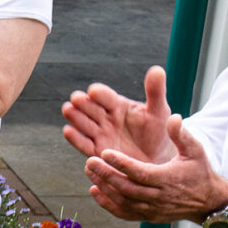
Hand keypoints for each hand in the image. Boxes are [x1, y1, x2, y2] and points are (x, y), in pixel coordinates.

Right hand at [62, 65, 177, 165]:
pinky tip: (68, 130)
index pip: (105, 96)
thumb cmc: (158, 132)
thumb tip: (158, 69)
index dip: (99, 93)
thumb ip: (155, 92)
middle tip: (76, 99)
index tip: (94, 91)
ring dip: (75, 116)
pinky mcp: (97, 151)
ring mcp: (100, 134)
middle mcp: (105, 117)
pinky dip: (75, 138)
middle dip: (82, 103)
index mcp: (117, 105)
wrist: (157, 158)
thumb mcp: (159, 111)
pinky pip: (83, 144)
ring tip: (68, 109)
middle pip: (89, 108)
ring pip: (83, 123)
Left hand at [85, 114, 227, 223]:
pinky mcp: (148, 217)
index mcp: (167, 179)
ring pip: (123, 201)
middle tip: (90, 161)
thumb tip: (173, 117)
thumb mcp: (196, 151)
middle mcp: (158, 197)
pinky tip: (95, 191)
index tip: (104, 153)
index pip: (140, 172)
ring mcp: (152, 209)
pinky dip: (108, 204)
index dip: (121, 164)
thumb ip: (182, 135)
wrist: (207, 201)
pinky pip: (124, 213)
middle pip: (127, 188)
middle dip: (106, 175)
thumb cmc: (199, 172)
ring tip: (89, 171)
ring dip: (104, 187)